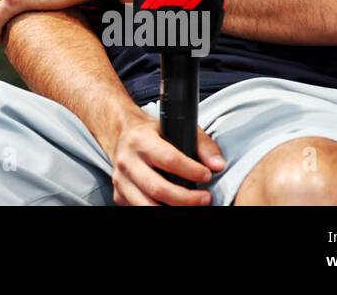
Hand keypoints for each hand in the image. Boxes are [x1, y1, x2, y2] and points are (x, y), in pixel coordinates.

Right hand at [109, 116, 226, 205]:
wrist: (122, 135)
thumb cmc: (152, 133)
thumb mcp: (176, 128)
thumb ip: (202, 145)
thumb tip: (217, 165)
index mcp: (141, 140)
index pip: (168, 159)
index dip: (191, 171)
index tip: (207, 175)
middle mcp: (127, 160)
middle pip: (158, 188)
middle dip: (186, 199)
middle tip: (205, 198)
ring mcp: (121, 180)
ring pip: (147, 204)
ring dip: (173, 209)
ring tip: (192, 205)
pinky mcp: (119, 194)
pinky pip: (139, 209)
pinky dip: (158, 209)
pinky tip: (173, 205)